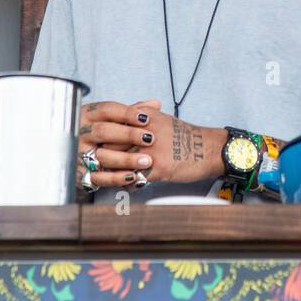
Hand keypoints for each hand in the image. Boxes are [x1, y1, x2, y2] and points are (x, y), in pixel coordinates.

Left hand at [75, 98, 225, 189]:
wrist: (208, 149)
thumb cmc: (184, 135)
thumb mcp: (162, 118)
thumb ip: (141, 113)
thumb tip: (125, 113)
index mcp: (142, 117)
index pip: (111, 125)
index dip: (99, 138)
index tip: (91, 144)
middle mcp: (144, 131)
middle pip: (110, 144)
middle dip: (100, 156)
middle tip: (92, 165)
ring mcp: (150, 150)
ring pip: (119, 162)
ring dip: (111, 172)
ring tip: (106, 177)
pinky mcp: (158, 167)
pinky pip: (134, 178)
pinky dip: (127, 184)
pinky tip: (126, 186)